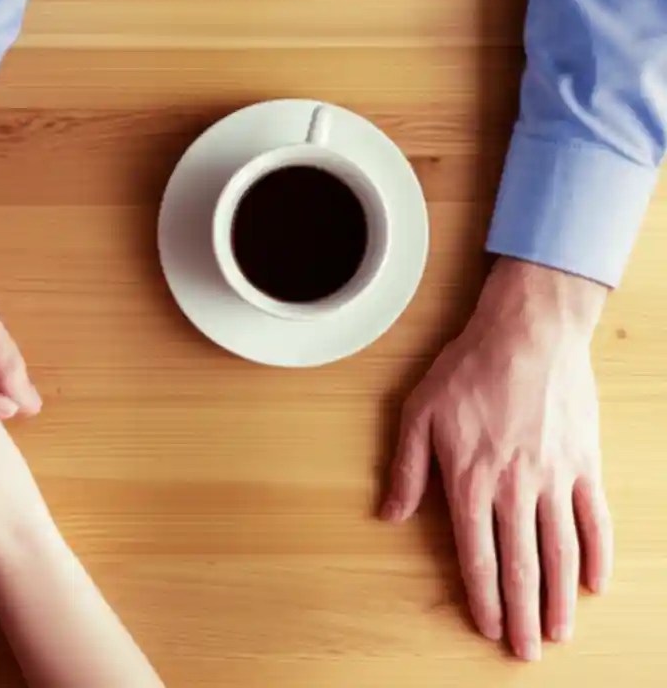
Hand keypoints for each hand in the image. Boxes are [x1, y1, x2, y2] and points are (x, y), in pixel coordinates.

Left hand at [383, 258, 612, 660]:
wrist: (529, 333)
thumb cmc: (468, 370)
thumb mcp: (418, 413)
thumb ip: (406, 469)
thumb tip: (389, 514)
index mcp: (470, 479)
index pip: (477, 554)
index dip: (482, 597)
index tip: (487, 629)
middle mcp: (515, 487)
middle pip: (521, 564)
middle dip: (521, 613)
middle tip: (526, 652)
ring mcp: (555, 477)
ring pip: (561, 551)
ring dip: (559, 597)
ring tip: (558, 632)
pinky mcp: (585, 463)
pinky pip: (596, 519)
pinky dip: (598, 554)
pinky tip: (596, 584)